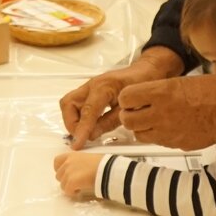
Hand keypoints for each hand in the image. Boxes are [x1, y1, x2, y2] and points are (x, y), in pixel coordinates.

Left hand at [52, 149, 100, 198]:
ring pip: (62, 185)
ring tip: (80, 187)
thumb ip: (78, 164)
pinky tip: (80, 191)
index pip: (56, 162)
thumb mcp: (87, 159)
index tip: (67, 175)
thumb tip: (77, 172)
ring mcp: (68, 172)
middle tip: (76, 183)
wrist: (107, 169)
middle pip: (59, 175)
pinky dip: (73, 193)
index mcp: (71, 155)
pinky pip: (67, 191)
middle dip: (66, 180)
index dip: (60, 170)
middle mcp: (67, 162)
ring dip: (69, 188)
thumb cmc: (102, 163)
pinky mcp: (71, 181)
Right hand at [59, 48, 184, 148]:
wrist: (146, 70)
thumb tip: (92, 134)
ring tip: (84, 132)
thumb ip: (109, 122)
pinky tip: (88, 125)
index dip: (81, 130)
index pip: (87, 112)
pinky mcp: (90, 91)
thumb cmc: (141, 84)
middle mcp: (92, 85)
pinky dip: (77, 116)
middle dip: (71, 123)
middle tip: (80, 137)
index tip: (78, 144)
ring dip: (72, 120)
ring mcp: (89, 86)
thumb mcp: (130, 108)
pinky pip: (76, 103)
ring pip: (69, 103)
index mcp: (104, 87)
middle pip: (68, 104)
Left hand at [117, 72, 215, 150]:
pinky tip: (165, 128)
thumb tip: (143, 97)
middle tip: (136, 110)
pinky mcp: (177, 144)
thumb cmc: (212, 91)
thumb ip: (158, 90)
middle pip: (127, 120)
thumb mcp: (181, 81)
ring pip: (138, 134)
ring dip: (140, 127)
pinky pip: (156, 142)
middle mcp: (161, 114)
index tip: (131, 97)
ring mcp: (168, 132)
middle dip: (129, 114)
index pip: (125, 98)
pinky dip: (155, 136)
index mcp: (161, 93)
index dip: (126, 98)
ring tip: (150, 120)